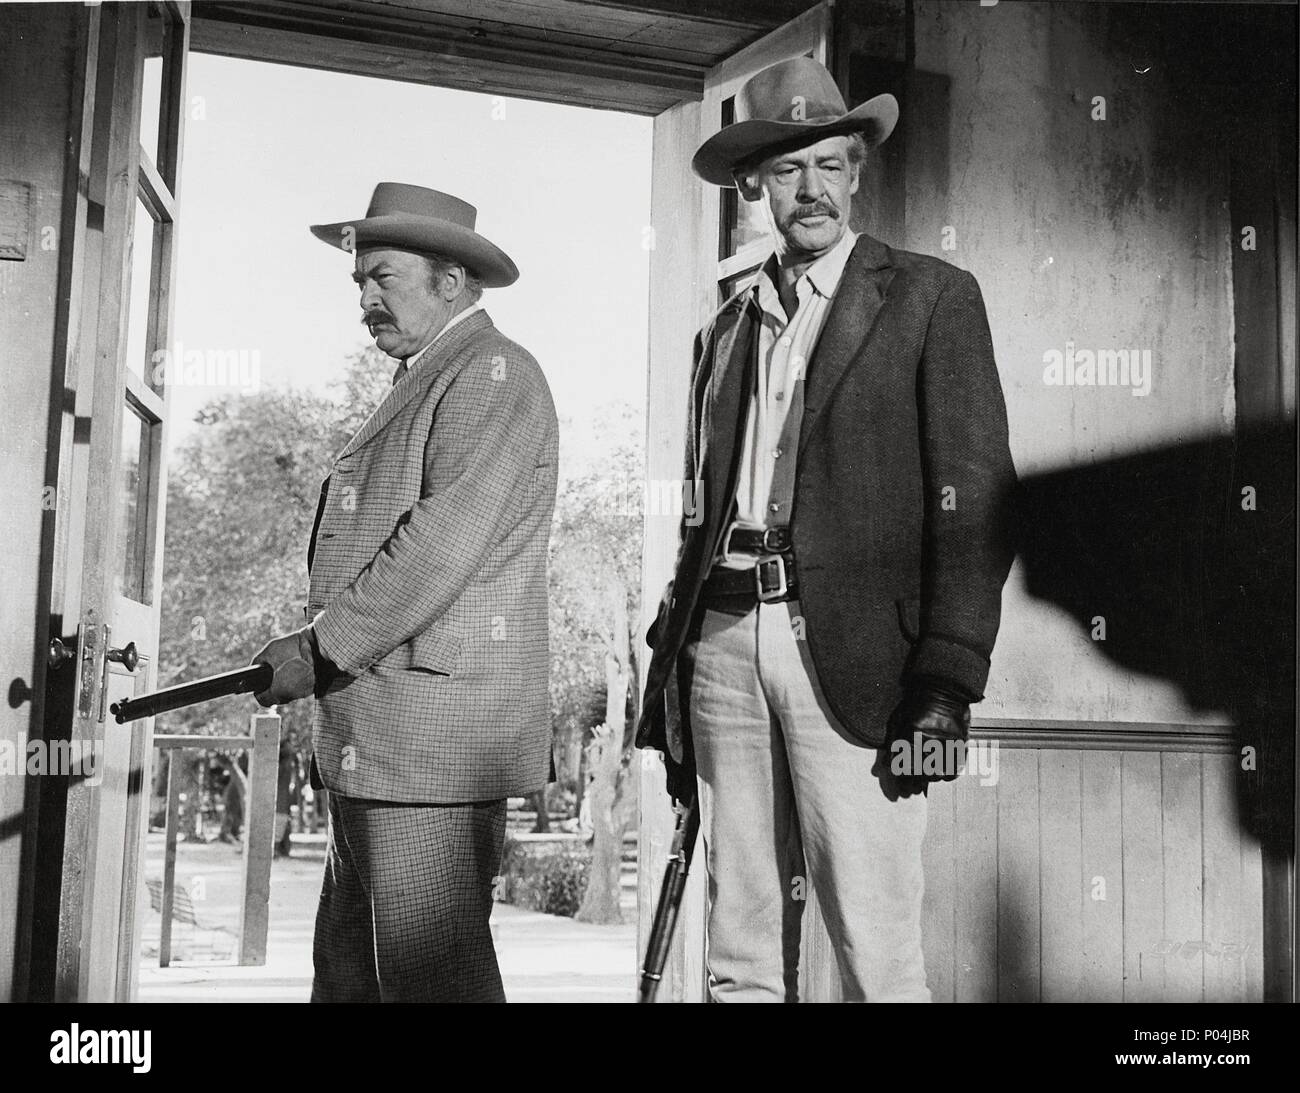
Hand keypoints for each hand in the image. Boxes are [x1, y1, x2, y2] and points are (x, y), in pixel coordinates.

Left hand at [251, 627, 315, 706]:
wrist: (319, 645)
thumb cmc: (294, 648)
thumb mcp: (270, 650)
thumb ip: (259, 661)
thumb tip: (254, 667)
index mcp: (279, 689)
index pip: (262, 700)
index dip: (259, 691)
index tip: (259, 684)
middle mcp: (291, 695)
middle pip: (276, 698)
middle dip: (273, 688)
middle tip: (273, 674)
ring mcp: (303, 693)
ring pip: (288, 694)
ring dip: (285, 685)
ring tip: (286, 670)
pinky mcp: (313, 688)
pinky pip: (300, 688)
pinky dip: (297, 681)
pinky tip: (297, 669)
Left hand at [873, 680, 970, 799]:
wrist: (943, 690)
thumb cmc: (917, 704)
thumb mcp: (898, 721)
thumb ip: (892, 745)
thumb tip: (885, 767)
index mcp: (912, 738)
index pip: (906, 769)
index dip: (902, 782)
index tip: (901, 789)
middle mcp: (931, 744)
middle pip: (922, 775)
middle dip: (914, 785)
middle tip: (911, 791)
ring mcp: (947, 746)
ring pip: (938, 775)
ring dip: (930, 780)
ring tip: (925, 782)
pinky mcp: (960, 745)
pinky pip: (955, 769)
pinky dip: (948, 775)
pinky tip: (942, 775)